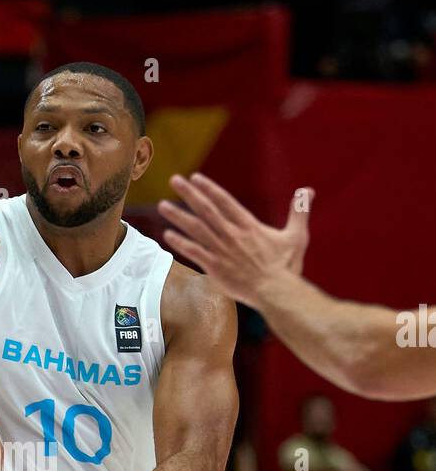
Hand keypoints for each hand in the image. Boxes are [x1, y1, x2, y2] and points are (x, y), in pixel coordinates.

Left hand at [158, 173, 313, 307]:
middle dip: (189, 194)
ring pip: (196, 229)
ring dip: (178, 216)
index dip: (209, 188)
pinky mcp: (215, 268)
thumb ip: (299, 212)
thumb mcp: (297, 236)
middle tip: (174, 180)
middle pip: (207, 210)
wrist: (276, 293)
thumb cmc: (286, 267)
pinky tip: (167, 235)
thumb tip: (307, 191)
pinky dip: (180, 243)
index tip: (195, 177)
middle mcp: (232, 235)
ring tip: (162, 206)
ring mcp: (222, 251)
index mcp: (249, 226)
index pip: (225, 201)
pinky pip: (194, 253)